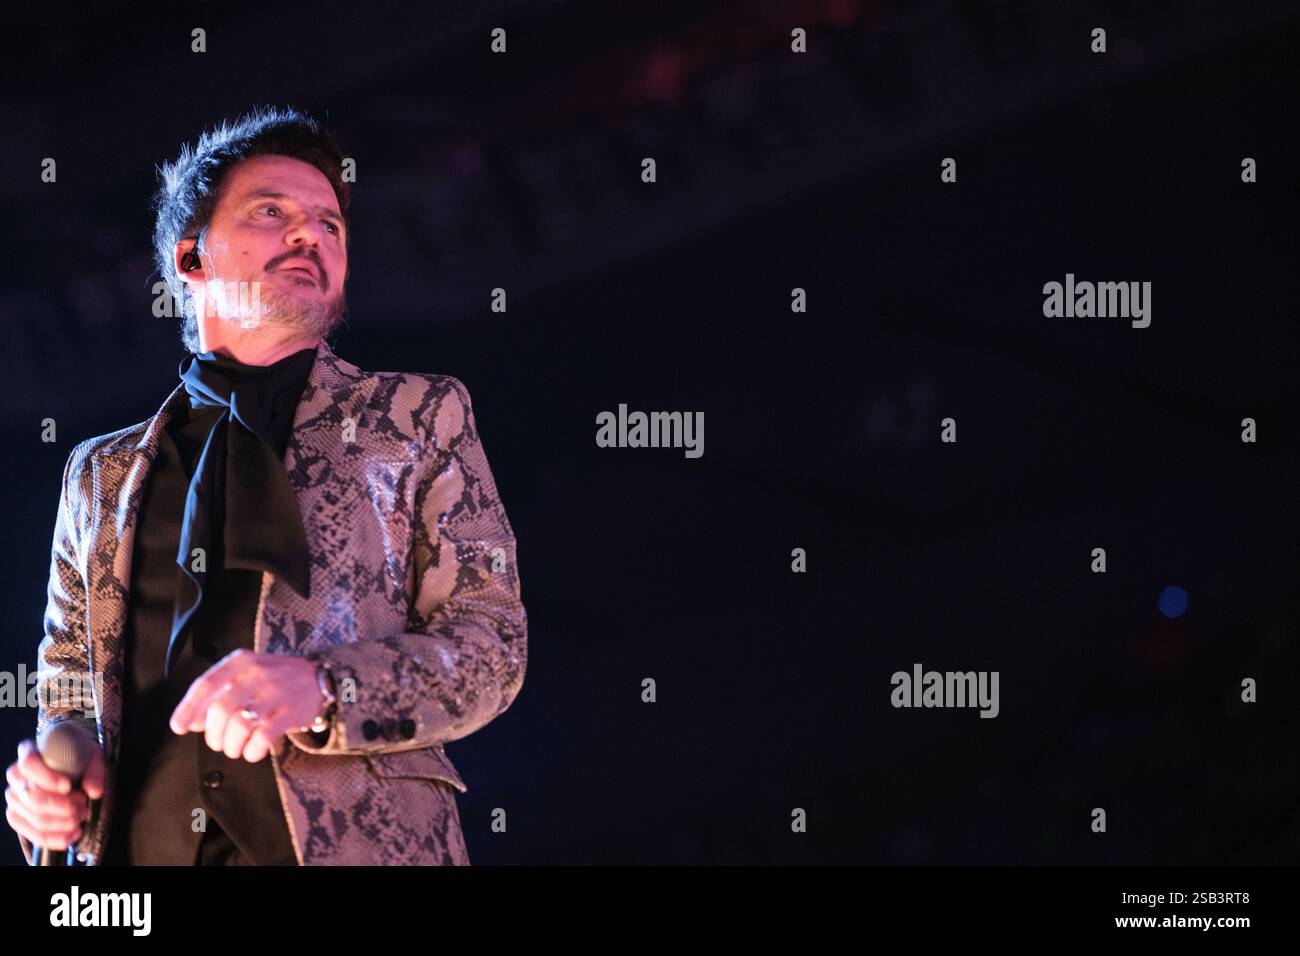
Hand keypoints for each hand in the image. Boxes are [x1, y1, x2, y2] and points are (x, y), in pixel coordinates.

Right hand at [5, 737, 104, 851]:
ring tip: (81, 816)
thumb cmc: (78, 757)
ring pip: (35, 818)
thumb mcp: (91, 755)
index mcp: (29, 752)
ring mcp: (14, 798)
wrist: (71, 767)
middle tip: (83, 803)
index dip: (47, 778)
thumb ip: (94, 770)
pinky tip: (73, 834)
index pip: (28, 764)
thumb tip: (94, 791)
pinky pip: (33, 835)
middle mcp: (16, 776)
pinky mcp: (17, 818)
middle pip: (32, 798)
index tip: (68, 786)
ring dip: (63, 822)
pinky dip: (55, 838)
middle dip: (62, 806)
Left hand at [169, 649, 324, 762]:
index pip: (206, 685)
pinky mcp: (289, 713)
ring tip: (235, 748)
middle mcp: (257, 674)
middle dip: (212, 734)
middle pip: (220, 710)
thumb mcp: (246, 673)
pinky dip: (251, 751)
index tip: (179, 727)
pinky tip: (252, 750)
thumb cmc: (275, 678)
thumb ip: (219, 693)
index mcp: (241, 662)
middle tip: (217, 742)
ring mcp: (275, 693)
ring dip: (231, 745)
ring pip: (239, 726)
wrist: (319, 677)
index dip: (188, 709)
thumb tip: (193, 722)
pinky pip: (261, 739)